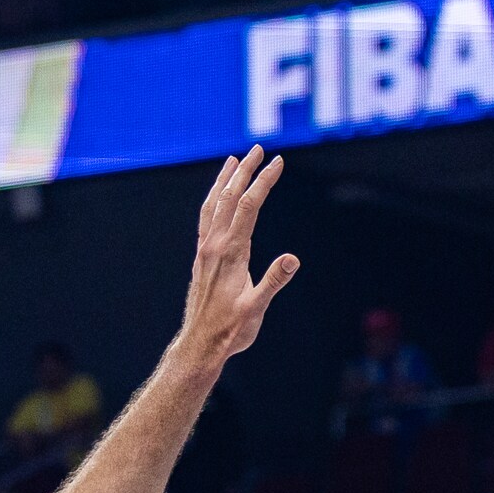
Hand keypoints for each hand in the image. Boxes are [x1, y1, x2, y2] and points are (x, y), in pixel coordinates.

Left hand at [175, 146, 298, 367]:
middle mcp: (214, 245)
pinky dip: (214, 200)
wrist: (200, 343)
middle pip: (230, 198)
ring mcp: (206, 250)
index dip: (264, 181)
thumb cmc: (230, 330)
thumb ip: (273, 281)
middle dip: (245, 171)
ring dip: (225, 180)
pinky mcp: (203, 257)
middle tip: (259, 148)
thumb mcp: (256, 308)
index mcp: (230, 252)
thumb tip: (292, 259)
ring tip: (233, 161)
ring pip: (214, 205)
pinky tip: (219, 198)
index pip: (249, 206)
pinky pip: (206, 219)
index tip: (278, 162)